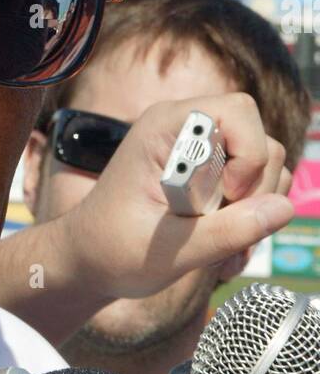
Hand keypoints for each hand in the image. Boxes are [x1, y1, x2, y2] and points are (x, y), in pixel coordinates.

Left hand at [65, 92, 291, 300]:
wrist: (88, 261)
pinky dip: (247, 223)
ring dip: (253, 216)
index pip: (238, 112)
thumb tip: (285, 208)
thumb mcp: (171, 250)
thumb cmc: (113, 250)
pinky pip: (254, 189)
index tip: (224, 197)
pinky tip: (219, 251)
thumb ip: (229, 230)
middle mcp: (186, 130)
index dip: (247, 157)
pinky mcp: (209, 175)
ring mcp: (201, 152)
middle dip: (254, 194)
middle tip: (219, 233)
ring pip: (265, 169)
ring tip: (219, 251)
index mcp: (165, 127)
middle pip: (262, 142)